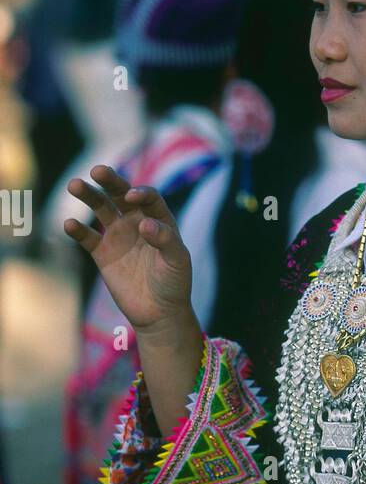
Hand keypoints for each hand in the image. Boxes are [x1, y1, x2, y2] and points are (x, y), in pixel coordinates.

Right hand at [64, 165, 192, 330]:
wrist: (159, 312)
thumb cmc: (174, 284)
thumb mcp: (177, 261)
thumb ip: (166, 239)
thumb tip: (144, 224)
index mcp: (159, 220)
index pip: (148, 198)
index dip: (140, 193)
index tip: (132, 197)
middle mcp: (137, 222)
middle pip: (121, 194)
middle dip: (110, 181)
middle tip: (97, 170)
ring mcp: (118, 236)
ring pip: (101, 209)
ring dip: (89, 196)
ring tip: (75, 185)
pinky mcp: (102, 253)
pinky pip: (87, 237)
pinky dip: (77, 230)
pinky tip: (69, 224)